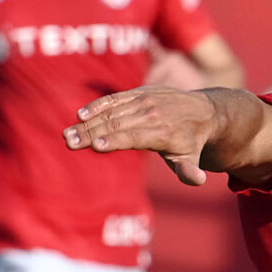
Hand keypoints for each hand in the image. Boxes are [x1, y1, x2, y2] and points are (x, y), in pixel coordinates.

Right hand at [65, 86, 221, 185]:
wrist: (204, 111)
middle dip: (92, 134)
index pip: (135, 136)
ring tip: (68, 134)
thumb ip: (189, 170)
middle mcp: (153, 114)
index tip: (95, 146)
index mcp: (163, 133)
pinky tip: (81, 115)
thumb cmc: (192, 142)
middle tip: (69, 142)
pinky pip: (116, 98)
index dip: (115, 140)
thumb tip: (198, 179)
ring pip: (112, 112)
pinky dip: (98, 106)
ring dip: (88, 123)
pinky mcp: (140, 92)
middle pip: (117, 124)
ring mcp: (145, 100)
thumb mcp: (192, 158)